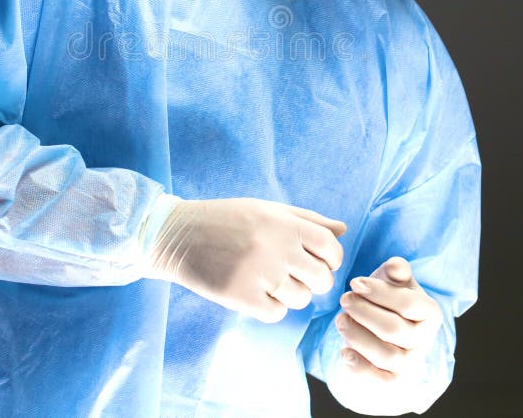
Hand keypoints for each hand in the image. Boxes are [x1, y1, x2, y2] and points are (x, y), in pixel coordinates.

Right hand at [146, 197, 346, 322]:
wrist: (179, 234)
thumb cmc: (227, 219)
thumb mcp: (268, 209)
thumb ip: (307, 219)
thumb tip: (343, 229)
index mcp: (284, 223)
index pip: (331, 248)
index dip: (331, 259)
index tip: (317, 262)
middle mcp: (276, 247)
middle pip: (321, 279)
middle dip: (314, 281)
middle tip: (293, 275)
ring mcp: (259, 273)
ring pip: (300, 299)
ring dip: (290, 294)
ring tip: (269, 281)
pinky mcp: (241, 296)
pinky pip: (276, 313)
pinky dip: (270, 307)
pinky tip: (255, 292)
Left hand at [331, 257, 442, 412]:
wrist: (380, 333)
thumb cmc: (385, 300)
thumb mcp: (390, 281)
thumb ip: (395, 271)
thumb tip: (395, 265)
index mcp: (430, 312)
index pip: (409, 304)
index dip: (379, 292)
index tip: (354, 282)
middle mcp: (425, 341)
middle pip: (394, 329)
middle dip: (363, 312)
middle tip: (344, 299)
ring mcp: (411, 365)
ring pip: (386, 356)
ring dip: (357, 336)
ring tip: (340, 320)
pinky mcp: (395, 382)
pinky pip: (380, 382)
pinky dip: (359, 367)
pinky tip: (344, 351)